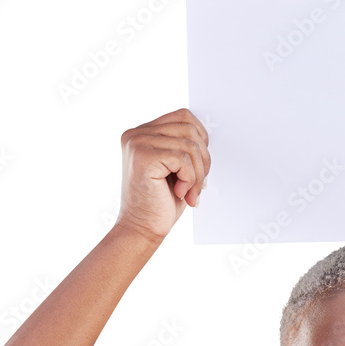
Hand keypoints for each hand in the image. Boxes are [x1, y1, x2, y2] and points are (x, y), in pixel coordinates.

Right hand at [115, 107, 210, 241]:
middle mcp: (137, 133)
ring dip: (198, 174)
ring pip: (190, 144)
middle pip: (190, 129)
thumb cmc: (161, 201)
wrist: (142, 228)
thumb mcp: (177, 168)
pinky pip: (183, 159)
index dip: (201, 139)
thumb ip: (186, 147)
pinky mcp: (142, 156)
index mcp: (144, 132)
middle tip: (200, 184)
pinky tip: (179, 193)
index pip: (184, 117)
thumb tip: (208, 139)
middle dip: (203, 160)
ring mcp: (137, 143)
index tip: (200, 166)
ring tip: (190, 193)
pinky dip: (189, 179)